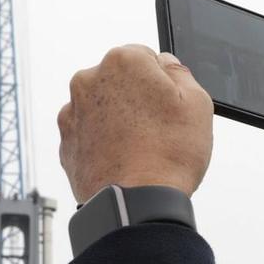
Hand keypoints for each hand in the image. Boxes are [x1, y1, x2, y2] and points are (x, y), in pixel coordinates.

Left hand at [58, 45, 213, 203]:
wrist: (134, 204)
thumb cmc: (167, 156)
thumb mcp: (197, 103)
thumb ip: (180, 72)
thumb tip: (166, 65)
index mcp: (122, 61)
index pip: (146, 59)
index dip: (162, 84)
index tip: (167, 107)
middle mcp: (89, 80)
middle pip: (120, 81)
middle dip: (136, 99)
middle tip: (156, 129)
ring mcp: (73, 112)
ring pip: (102, 107)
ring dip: (117, 120)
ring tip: (138, 148)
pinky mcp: (66, 141)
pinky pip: (89, 133)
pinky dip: (102, 141)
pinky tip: (122, 159)